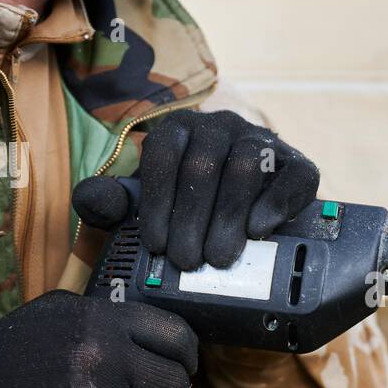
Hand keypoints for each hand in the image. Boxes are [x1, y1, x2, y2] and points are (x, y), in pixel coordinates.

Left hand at [72, 110, 319, 269]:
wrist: (245, 213)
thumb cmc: (187, 210)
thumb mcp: (146, 206)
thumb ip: (114, 203)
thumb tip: (90, 199)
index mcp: (180, 129)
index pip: (164, 151)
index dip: (159, 200)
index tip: (157, 244)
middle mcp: (220, 126)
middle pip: (204, 164)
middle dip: (192, 218)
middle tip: (187, 261)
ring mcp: (262, 142)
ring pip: (247, 164)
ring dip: (230, 215)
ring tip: (220, 256)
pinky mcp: (298, 163)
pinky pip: (294, 174)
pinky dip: (276, 202)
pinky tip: (259, 230)